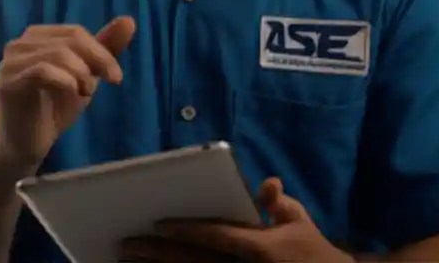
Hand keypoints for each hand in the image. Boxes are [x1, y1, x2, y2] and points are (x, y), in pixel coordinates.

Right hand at [0, 16, 135, 167]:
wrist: (26, 146)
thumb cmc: (53, 109)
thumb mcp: (85, 76)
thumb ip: (103, 49)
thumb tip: (129, 20)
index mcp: (36, 37)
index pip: (75, 31)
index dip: (100, 51)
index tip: (116, 77)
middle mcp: (19, 44)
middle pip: (69, 40)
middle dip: (97, 61)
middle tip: (109, 83)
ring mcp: (11, 61)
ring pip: (58, 53)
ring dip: (81, 74)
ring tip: (85, 93)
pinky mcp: (8, 82)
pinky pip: (42, 71)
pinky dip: (65, 80)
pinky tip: (72, 93)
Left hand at [120, 178, 353, 262]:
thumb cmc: (311, 253)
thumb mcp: (300, 223)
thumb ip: (279, 203)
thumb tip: (268, 184)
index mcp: (258, 247)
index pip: (215, 236)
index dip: (186, 230)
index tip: (158, 224)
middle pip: (192, 261)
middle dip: (156, 253)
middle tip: (126, 244)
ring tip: (128, 261)